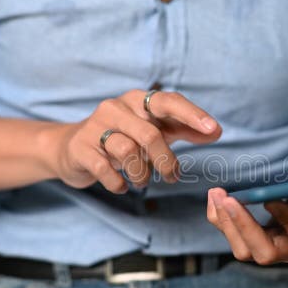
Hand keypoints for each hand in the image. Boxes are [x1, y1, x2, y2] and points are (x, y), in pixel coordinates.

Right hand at [43, 89, 220, 192]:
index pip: (168, 101)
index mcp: (138, 100)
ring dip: (141, 174)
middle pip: (150, 134)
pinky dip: (118, 183)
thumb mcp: (154, 130)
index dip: (192, 115)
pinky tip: (122, 186)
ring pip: (127, 152)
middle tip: (172, 177)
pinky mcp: (81, 148)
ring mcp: (95, 127)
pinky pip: (104, 169)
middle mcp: (116, 108)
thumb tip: (216, 132)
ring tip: (142, 182)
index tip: (214, 129)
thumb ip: (185, 129)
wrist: (70, 148)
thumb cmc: (123, 137)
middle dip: (165, 161)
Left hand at [206, 158, 287, 263]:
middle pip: (264, 253)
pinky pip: (234, 235)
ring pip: (244, 249)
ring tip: (217, 194)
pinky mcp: (258, 235)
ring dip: (226, 223)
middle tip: (228, 199)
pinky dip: (221, 218)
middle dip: (243, 227)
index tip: (273, 200)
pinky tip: (216, 196)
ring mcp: (274, 244)